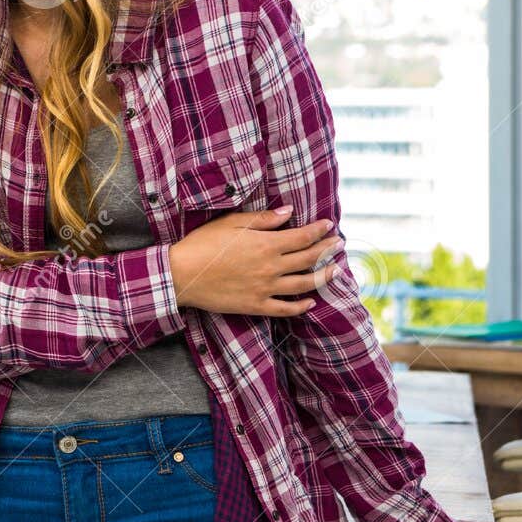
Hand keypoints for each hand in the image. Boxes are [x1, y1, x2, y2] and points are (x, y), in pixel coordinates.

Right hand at [167, 206, 338, 315]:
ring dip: (323, 276)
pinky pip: (285, 308)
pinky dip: (301, 306)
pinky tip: (310, 302)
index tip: (329, 225)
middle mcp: (271, 267)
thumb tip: (289, 212)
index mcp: (266, 244)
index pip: (303, 237)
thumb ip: (263, 219)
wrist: (181, 274)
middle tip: (339, 244)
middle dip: (327, 250)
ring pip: (303, 284)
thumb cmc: (203, 244)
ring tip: (335, 270)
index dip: (319, 230)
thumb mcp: (231, 222)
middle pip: (308, 259)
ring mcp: (265, 288)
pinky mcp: (256, 305)